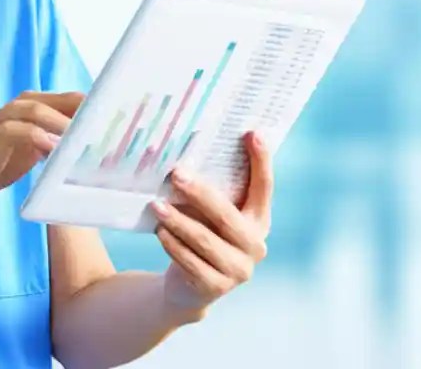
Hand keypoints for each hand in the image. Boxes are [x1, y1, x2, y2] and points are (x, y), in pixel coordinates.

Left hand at [151, 131, 273, 319]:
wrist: (189, 287)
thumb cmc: (202, 235)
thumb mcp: (211, 214)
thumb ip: (211, 192)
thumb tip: (187, 156)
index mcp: (259, 220)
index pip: (264, 187)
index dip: (261, 161)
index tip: (253, 133)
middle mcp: (255, 245)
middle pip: (227, 215)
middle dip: (200, 193)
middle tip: (177, 174)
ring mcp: (238, 270)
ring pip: (205, 240)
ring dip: (178, 220)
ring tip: (156, 205)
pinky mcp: (215, 287)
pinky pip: (191, 262)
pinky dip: (173, 245)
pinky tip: (160, 231)